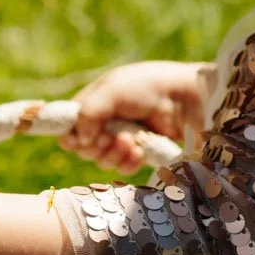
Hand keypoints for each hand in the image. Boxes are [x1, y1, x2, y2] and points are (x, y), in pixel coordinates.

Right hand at [58, 61, 212, 173]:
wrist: (187, 99)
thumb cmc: (149, 87)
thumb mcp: (113, 90)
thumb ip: (88, 112)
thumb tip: (80, 139)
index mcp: (93, 103)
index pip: (67, 126)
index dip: (71, 136)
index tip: (81, 139)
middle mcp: (103, 122)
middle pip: (82, 148)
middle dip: (96, 146)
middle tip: (111, 138)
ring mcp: (120, 139)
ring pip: (101, 160)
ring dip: (114, 154)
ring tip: (132, 142)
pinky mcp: (137, 153)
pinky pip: (121, 167)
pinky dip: (128, 162)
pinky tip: (140, 152)